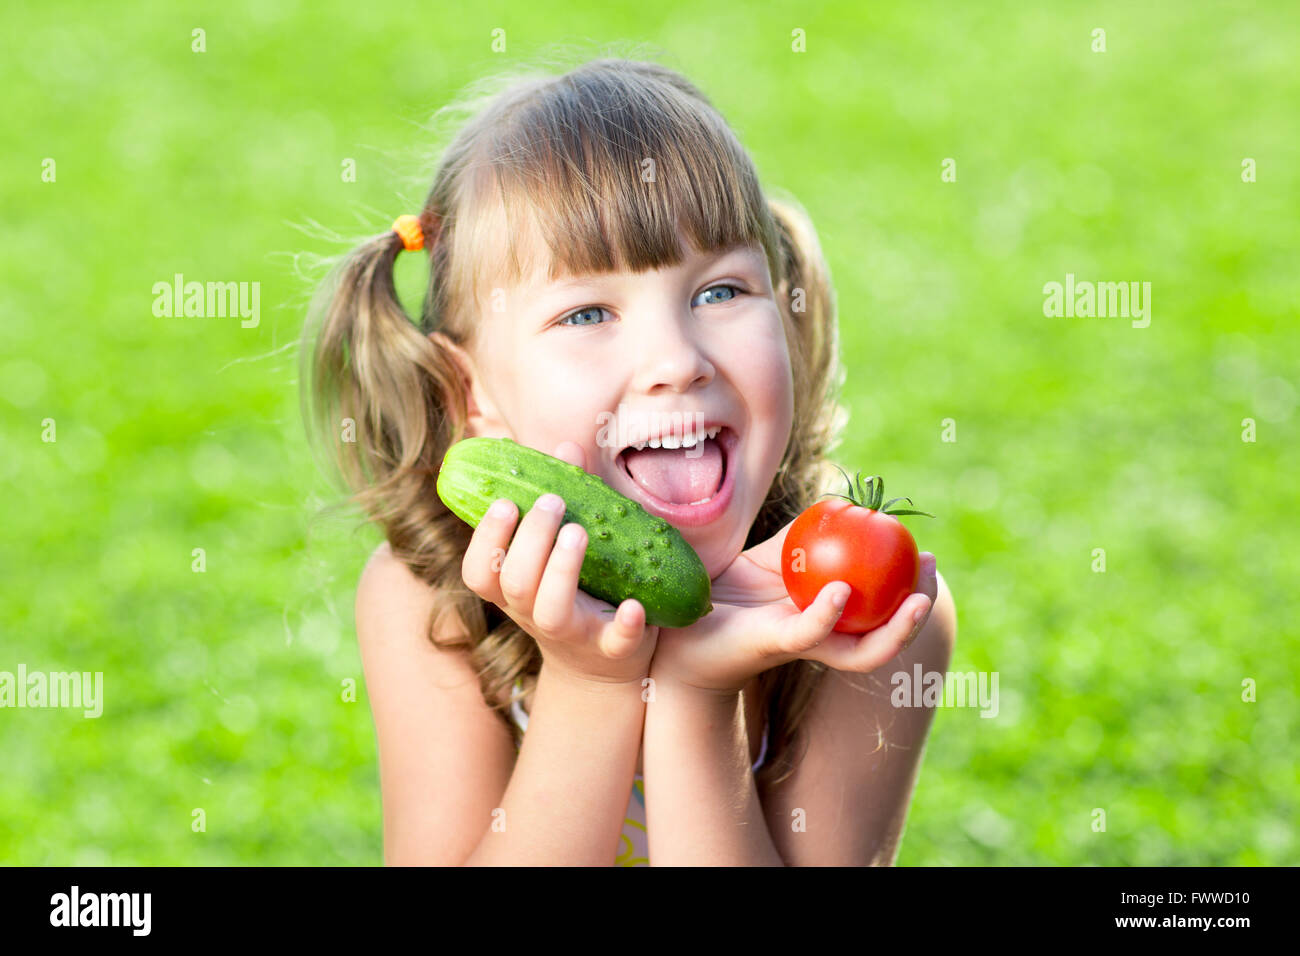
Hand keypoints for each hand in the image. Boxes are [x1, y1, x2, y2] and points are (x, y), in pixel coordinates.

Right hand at [460, 440, 658, 685]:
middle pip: (514, 582)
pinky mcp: (612, 650)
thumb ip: (565, 497)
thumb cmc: (575, 593)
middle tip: (552, 503)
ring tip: (578, 532)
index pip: (478, 572)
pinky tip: (633, 606)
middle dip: (529, 539)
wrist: (603, 666)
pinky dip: (624, 625)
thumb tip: (565, 445)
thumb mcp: (560, 550)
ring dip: (561, 569)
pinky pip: (615, 643)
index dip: (484, 540)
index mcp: (515, 589)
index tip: (504, 502)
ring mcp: (574, 634)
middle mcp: (534, 613)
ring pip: (550, 611)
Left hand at [650, 518, 938, 693]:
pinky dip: (828, 614)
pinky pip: (808, 633)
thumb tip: (837, 502)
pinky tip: (842, 591)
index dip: (913, 589)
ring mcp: (800, 645)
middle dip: (918, 612)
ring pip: (861, 651)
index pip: (883, 612)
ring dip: (894, 630)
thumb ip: (802, 537)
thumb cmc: (726, 594)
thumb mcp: (771, 560)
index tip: (930, 556)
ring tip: (916, 601)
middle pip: (885, 638)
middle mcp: (822, 639)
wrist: (683, 628)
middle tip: (932, 574)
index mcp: (827, 620)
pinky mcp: (772, 644)